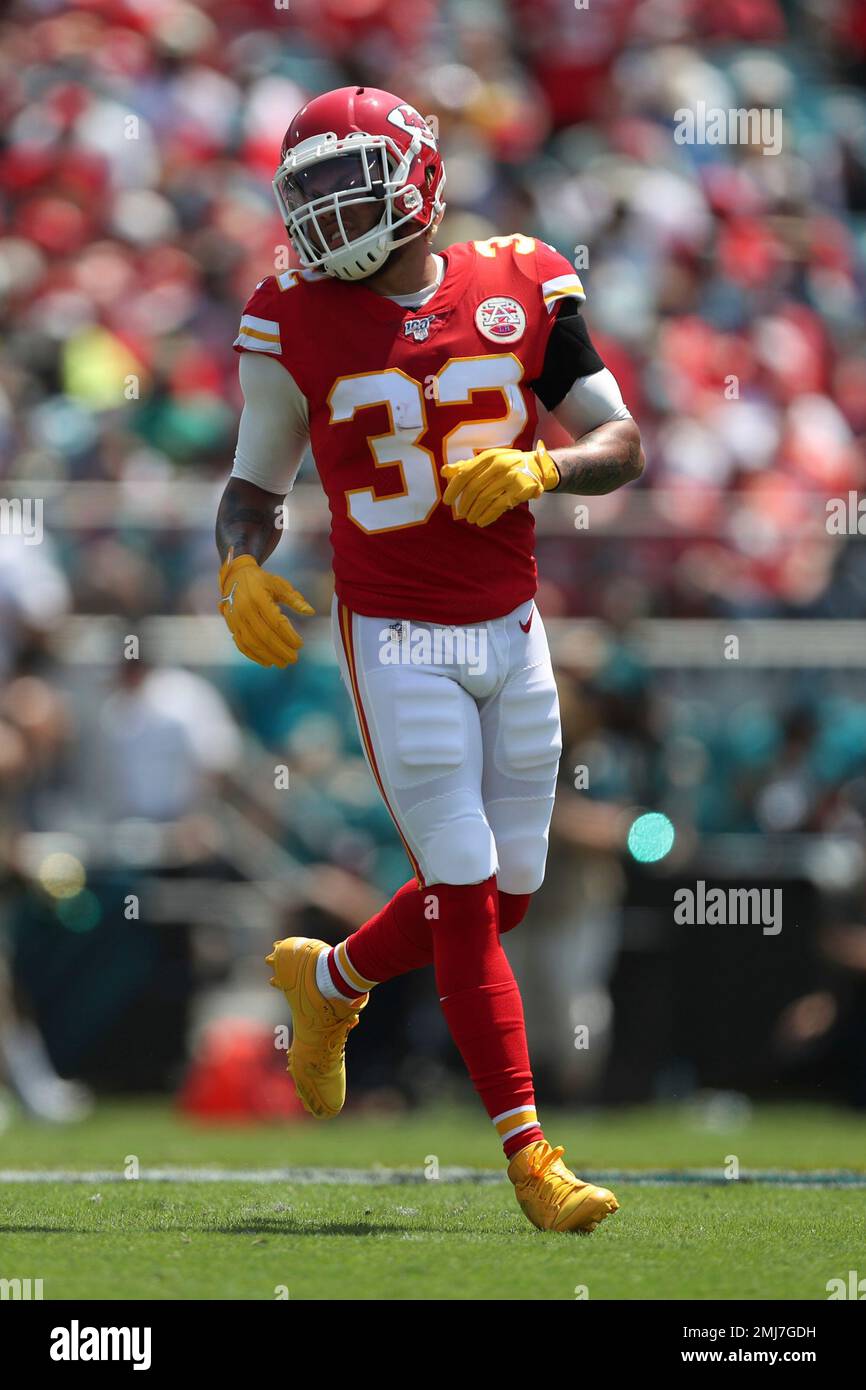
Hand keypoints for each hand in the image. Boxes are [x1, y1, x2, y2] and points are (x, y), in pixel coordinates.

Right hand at [218, 550, 313, 666]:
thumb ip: (295, 599)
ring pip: (252, 643)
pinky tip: (266, 662)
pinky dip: (254, 656)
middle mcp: (245, 610)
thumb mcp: (279, 585)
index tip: (300, 645)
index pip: (276, 622)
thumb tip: (310, 612)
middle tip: (293, 659)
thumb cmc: (261, 581)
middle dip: (280, 650)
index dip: (288, 636)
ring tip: (282, 663)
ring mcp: (236, 619)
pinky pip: (241, 645)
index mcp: (259, 598)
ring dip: (268, 656)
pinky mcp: (231, 626)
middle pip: (265, 636)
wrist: (235, 577)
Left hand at [441, 440, 559, 526]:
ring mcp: (511, 477)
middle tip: (461, 513)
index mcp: (489, 456)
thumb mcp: (487, 462)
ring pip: (486, 498)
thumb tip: (444, 472)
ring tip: (470, 519)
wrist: (537, 466)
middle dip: (465, 503)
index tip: (447, 501)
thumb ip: (466, 466)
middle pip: (474, 488)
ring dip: (475, 512)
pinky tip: (482, 521)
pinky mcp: (520, 490)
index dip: (454, 489)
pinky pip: (499, 506)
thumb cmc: (506, 465)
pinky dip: (488, 516)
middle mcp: (499, 464)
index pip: (465, 474)